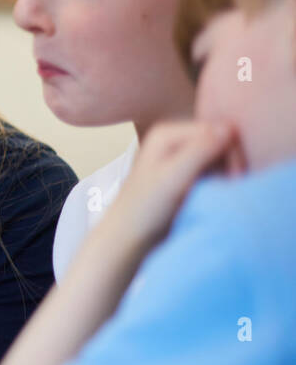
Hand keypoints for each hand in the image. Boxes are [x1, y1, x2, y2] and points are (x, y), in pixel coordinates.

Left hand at [103, 119, 237, 256]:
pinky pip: (218, 170)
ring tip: (221, 193)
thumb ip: (198, 152)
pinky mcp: (189, 173)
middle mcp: (175, 139)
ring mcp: (182, 156)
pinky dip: (223, 181)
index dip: (232, 153)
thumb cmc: (145, 209)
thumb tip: (228, 127)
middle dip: (232, 164)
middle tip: (232, 188)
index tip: (234, 179)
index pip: (219, 129)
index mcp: (167, 133)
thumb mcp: (173, 179)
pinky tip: (217, 195)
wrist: (131, 237)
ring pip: (223, 157)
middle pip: (223, 141)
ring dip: (229, 174)